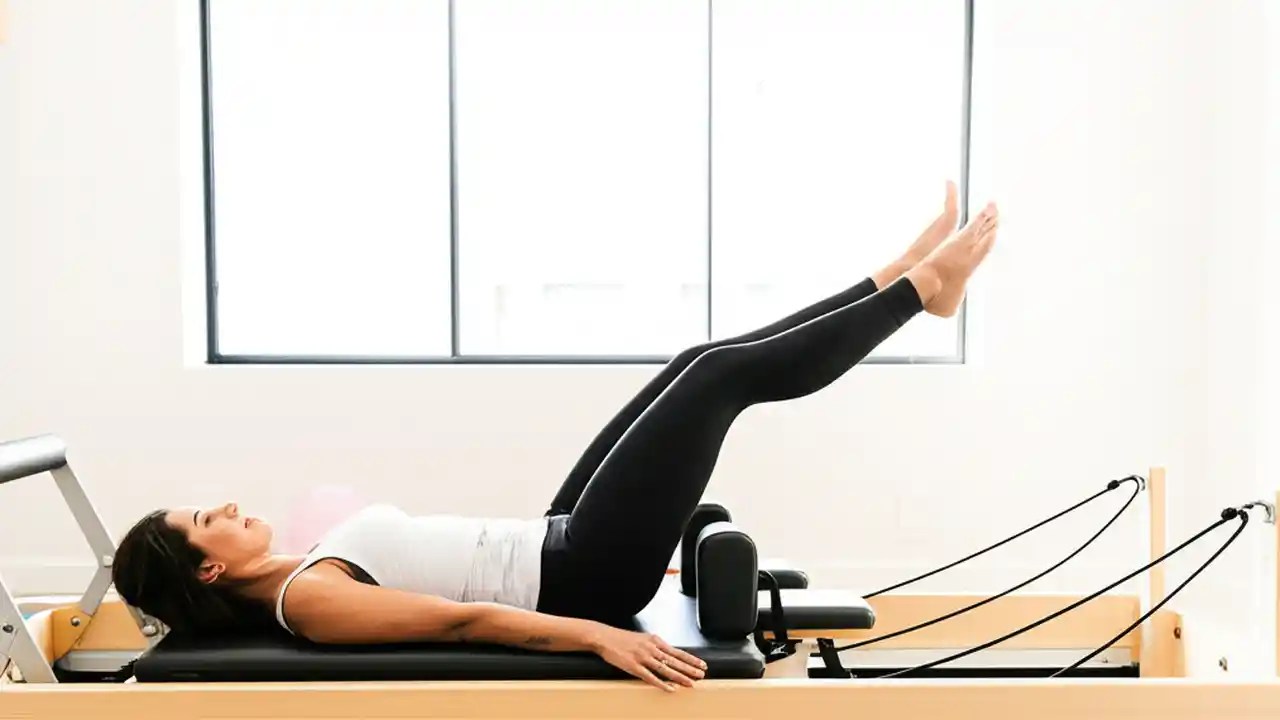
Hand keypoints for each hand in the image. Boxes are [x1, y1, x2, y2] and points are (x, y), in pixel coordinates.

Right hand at [591, 627, 706, 691]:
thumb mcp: (643, 638)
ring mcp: (642, 658)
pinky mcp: (633, 666)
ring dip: (679, 677)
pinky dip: (661, 683)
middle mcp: (651, 648)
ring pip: (666, 669)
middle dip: (690, 668)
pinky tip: (670, 688)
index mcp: (655, 640)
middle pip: (675, 660)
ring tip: (690, 683)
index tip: (702, 664)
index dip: (691, 659)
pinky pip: (650, 677)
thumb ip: (656, 646)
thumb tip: (669, 653)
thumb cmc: (623, 638)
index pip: (677, 651)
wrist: (604, 637)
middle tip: (701, 675)